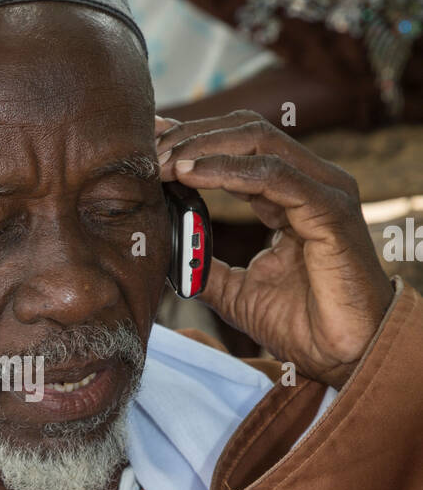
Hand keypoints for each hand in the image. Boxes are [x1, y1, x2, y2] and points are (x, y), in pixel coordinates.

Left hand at [155, 112, 394, 387]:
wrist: (341, 357)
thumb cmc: (302, 324)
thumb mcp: (236, 291)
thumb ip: (204, 265)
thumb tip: (161, 253)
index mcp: (291, 194)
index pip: (239, 146)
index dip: (193, 139)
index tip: (149, 144)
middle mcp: (311, 183)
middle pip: (246, 132)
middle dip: (192, 136)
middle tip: (147, 151)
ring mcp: (324, 192)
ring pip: (259, 142)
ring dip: (204, 147)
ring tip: (163, 162)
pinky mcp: (330, 211)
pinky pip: (274, 175)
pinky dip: (228, 170)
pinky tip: (191, 174)